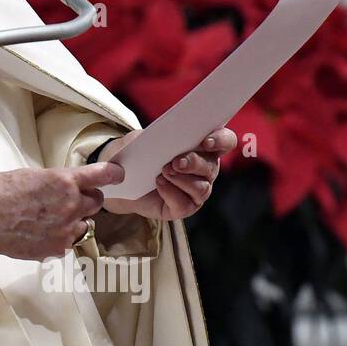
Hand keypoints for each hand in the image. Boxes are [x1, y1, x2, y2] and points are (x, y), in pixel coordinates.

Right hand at [0, 162, 125, 260]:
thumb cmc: (1, 191)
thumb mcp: (33, 176)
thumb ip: (57, 182)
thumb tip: (67, 189)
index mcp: (64, 181)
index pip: (102, 176)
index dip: (113, 174)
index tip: (118, 175)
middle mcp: (71, 205)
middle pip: (96, 202)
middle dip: (86, 200)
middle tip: (68, 200)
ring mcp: (66, 230)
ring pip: (85, 225)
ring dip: (74, 221)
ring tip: (50, 220)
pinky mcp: (58, 248)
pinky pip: (69, 242)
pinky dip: (61, 238)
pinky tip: (41, 233)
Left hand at [99, 128, 236, 220]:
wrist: (121, 178)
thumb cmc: (136, 154)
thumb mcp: (138, 140)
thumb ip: (146, 138)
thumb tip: (153, 138)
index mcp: (202, 146)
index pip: (225, 141)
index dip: (220, 140)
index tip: (205, 141)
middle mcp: (205, 169)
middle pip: (212, 166)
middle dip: (194, 162)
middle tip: (176, 161)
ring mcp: (196, 190)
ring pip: (201, 188)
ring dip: (181, 179)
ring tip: (163, 172)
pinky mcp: (184, 207)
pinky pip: (185, 204)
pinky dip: (171, 193)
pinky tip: (159, 184)